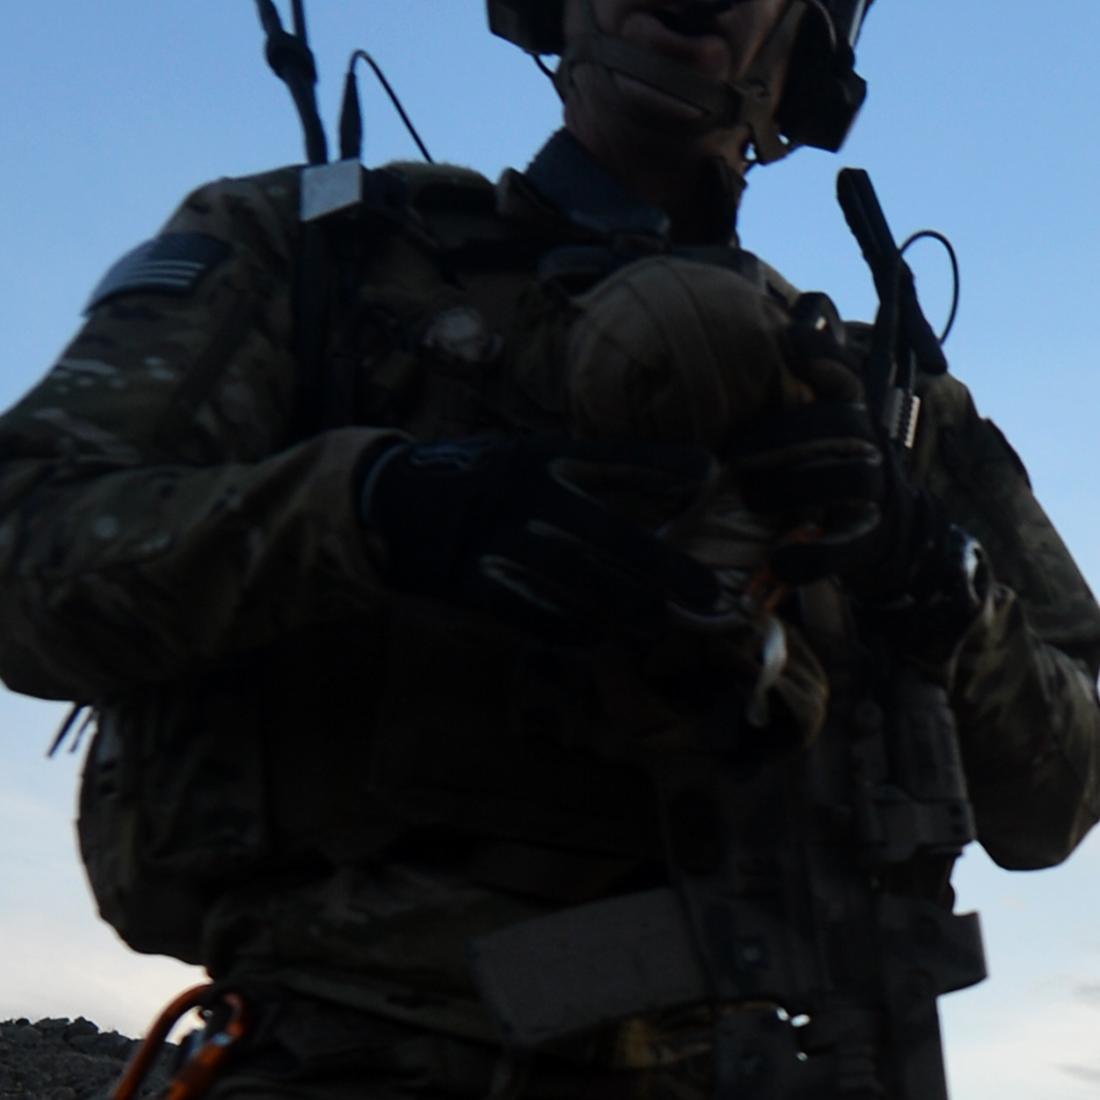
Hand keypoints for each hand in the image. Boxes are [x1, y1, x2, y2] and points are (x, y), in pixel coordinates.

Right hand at [357, 435, 717, 643]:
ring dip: (623, 603)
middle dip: (662, 565)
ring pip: (574, 574)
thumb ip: (580, 484)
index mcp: (541, 457)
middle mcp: (524, 492)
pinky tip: (600, 642)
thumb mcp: (524, 464)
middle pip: (605, 530)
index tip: (711, 473)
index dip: (662, 465)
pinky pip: (528, 610)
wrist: (388, 503)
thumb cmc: (478, 485)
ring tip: (661, 626)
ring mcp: (497, 537)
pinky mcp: (473, 579)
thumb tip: (659, 516)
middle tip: (707, 594)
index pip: (613, 458)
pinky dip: (567, 629)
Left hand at [725, 330, 992, 664]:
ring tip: (751, 498)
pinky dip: (809, 558)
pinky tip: (778, 563)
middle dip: (785, 435)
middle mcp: (869, 446)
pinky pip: (844, 548)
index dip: (819, 354)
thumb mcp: (811, 430)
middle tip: (734, 452)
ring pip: (849, 480)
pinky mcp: (868, 542)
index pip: (841, 372)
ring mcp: (874, 494)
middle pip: (840, 426)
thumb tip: (745, 348)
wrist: (888, 538)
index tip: (787, 344)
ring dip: (795, 489)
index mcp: (849, 412)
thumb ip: (786, 398)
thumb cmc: (824, 474)